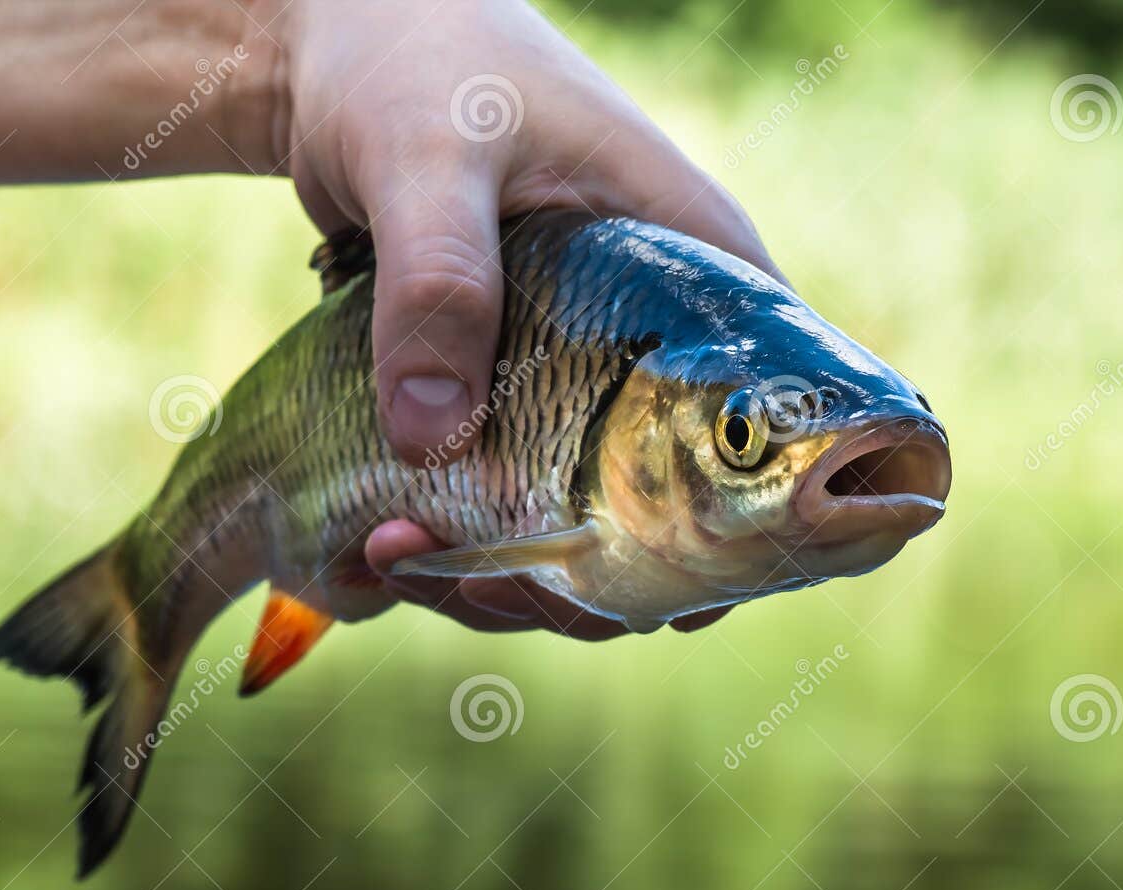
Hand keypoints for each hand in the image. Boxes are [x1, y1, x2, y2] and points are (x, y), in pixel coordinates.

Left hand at [244, 0, 780, 635]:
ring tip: (397, 563)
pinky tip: (376, 546)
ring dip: (504, 573)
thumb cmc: (419, 63)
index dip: (761, 522)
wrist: (340, 44)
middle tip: (488, 592)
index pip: (782, 414)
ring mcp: (584, 378)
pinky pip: (507, 495)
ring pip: (584, 517)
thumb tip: (434, 439)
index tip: (679, 601)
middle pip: (677, 503)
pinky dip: (453, 538)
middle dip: (588, 578)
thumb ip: (442, 280)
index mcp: (695, 274)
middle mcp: (657, 342)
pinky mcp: (513, 397)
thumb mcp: (436, 155)